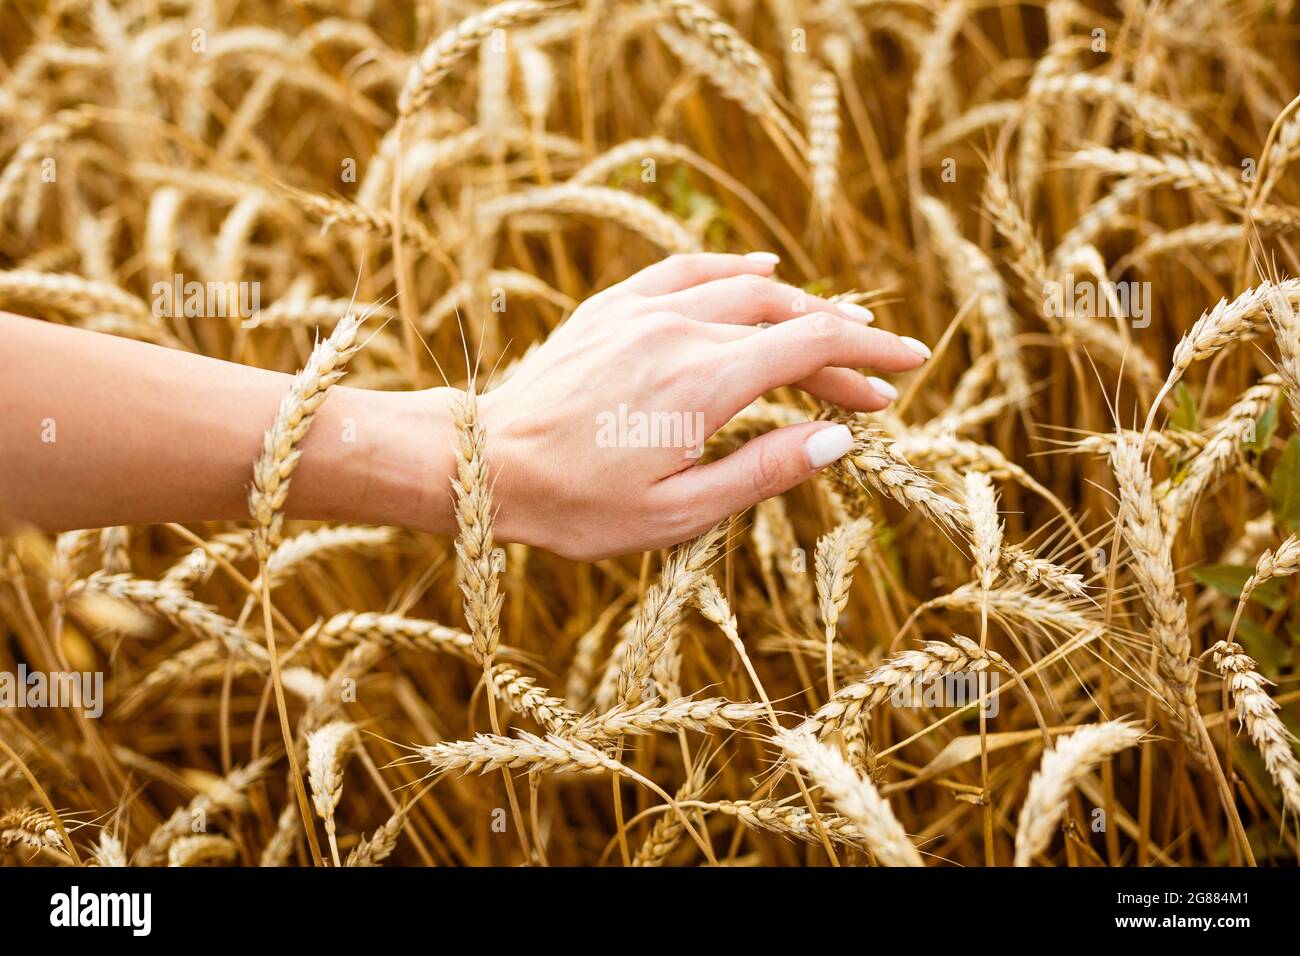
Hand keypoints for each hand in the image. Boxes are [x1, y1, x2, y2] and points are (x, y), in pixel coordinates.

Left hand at [478, 253, 930, 559]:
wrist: (482, 464)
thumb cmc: (577, 505)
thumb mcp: (677, 512)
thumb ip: (762, 472)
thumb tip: (836, 440)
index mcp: (704, 382)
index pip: (812, 347)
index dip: (868, 356)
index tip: (909, 368)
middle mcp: (679, 330)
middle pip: (786, 319)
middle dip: (841, 344)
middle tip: (875, 379)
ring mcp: (641, 311)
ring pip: (742, 289)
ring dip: (798, 306)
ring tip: (836, 328)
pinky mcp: (610, 308)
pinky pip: (686, 271)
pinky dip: (733, 269)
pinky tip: (759, 271)